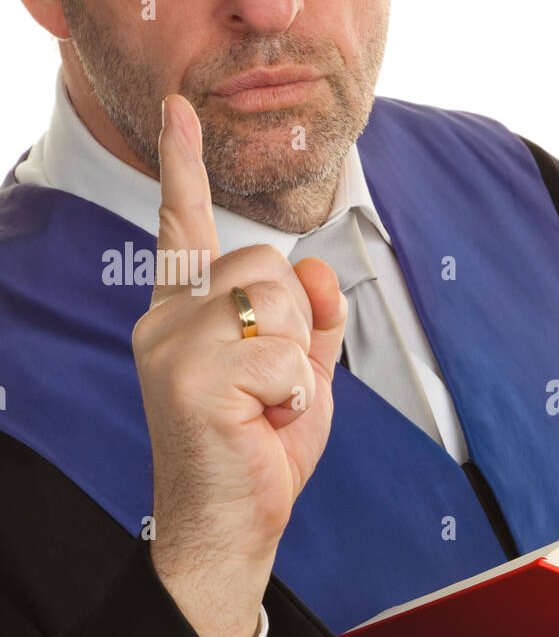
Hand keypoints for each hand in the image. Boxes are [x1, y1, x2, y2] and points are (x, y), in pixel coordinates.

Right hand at [131, 94, 346, 636]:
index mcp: (185, 315)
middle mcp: (166, 321)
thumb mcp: (301, 374)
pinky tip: (261, 422)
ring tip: (264, 406)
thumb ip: (312, 320)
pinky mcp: (188, 377)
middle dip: (295, 324)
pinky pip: (284, 353)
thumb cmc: (259, 453)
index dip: (186, 167)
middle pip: (265, 262)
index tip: (182, 110)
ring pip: (276, 299)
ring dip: (296, 359)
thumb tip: (315, 266)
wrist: (230, 526)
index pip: (186, 228)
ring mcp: (170, 346)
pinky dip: (294, 392)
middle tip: (270, 388)